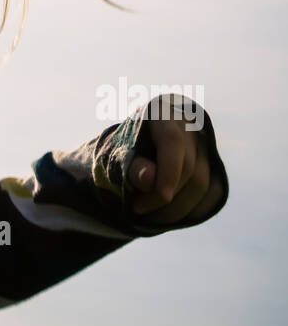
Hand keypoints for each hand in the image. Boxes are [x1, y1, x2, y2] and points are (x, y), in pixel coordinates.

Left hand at [127, 95, 224, 224]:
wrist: (131, 154)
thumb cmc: (119, 151)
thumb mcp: (114, 155)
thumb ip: (129, 165)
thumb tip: (150, 179)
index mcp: (160, 111)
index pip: (172, 140)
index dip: (170, 169)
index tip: (163, 195)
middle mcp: (188, 124)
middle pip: (188, 167)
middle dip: (162, 196)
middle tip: (136, 208)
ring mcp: (203, 146)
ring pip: (202, 184)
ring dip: (175, 209)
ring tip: (147, 215)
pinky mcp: (211, 167)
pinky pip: (210, 195)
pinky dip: (190, 211)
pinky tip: (166, 215)